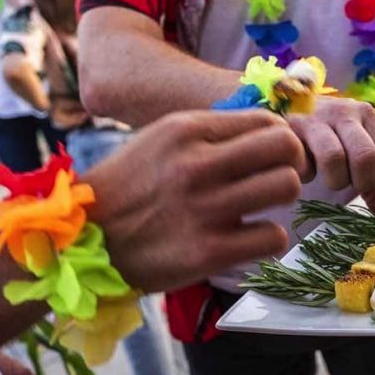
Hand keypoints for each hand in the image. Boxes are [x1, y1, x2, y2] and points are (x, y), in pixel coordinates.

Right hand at [85, 110, 304, 291]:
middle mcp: (196, 165)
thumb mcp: (162, 140)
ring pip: (287, 188)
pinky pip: (273, 237)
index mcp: (186, 130)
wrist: (83, 239)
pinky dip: (269, 239)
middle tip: (277, 180)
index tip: (272, 157)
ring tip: (262, 208)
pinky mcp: (207, 253)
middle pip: (286, 148)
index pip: (267, 121)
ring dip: (281, 200)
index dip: (280, 139)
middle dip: (291, 164)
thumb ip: (213, 133)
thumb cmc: (131, 186)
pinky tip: (249, 238)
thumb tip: (273, 132)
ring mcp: (203, 209)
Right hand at [286, 96, 374, 220]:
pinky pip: (303, 165)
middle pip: (365, 157)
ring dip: (335, 180)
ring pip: (333, 159)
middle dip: (363, 183)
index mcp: (367, 115)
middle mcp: (344, 111)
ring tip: (330, 177)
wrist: (289, 110)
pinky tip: (307, 169)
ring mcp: (315, 118)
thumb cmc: (329, 134)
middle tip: (355, 187)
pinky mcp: (290, 129)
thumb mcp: (356, 145)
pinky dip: (307, 175)